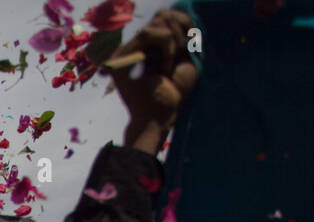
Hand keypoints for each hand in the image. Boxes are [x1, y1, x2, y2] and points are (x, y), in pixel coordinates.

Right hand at [110, 9, 198, 152]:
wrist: (160, 117)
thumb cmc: (173, 93)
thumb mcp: (182, 58)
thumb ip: (177, 35)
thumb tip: (172, 12)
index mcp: (146, 47)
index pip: (164, 17)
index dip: (183, 22)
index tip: (192, 43)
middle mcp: (133, 47)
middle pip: (161, 15)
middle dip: (180, 30)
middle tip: (183, 53)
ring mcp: (125, 52)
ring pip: (156, 22)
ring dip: (173, 41)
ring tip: (171, 64)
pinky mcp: (122, 57)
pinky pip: (148, 33)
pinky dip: (166, 47)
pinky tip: (164, 68)